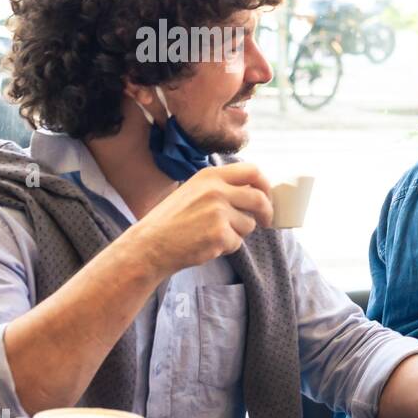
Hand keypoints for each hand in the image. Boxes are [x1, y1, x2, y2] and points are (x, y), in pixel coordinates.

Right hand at [126, 163, 273, 275]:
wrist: (150, 245)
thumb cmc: (172, 220)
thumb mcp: (194, 191)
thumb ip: (221, 188)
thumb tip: (256, 192)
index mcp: (210, 176)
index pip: (253, 171)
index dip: (265, 185)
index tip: (267, 197)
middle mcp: (216, 190)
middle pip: (259, 198)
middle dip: (267, 212)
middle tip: (266, 222)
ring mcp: (218, 212)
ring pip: (249, 224)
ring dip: (238, 232)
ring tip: (212, 234)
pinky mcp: (219, 234)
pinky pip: (237, 242)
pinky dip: (227, 247)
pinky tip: (206, 245)